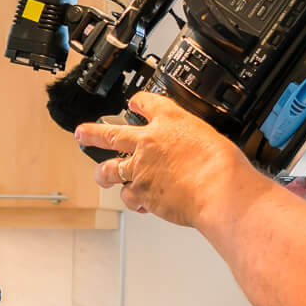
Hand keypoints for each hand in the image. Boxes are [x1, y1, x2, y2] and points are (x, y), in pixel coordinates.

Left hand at [75, 91, 262, 227]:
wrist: (218, 188)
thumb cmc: (223, 166)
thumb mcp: (210, 140)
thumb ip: (192, 144)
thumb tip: (190, 155)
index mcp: (172, 120)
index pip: (149, 103)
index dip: (139, 101)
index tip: (134, 102)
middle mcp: (149, 141)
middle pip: (112, 133)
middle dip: (93, 133)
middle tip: (82, 132)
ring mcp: (140, 168)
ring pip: (109, 169)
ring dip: (102, 173)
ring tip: (101, 176)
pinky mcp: (140, 193)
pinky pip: (128, 197)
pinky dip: (134, 201)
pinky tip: (140, 204)